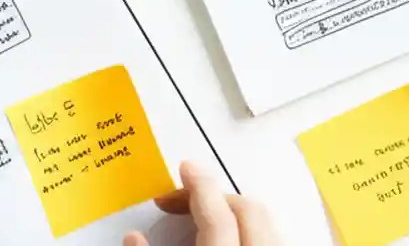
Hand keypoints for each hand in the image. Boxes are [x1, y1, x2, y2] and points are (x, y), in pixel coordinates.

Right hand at [123, 161, 281, 245]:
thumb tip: (132, 237)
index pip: (217, 215)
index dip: (200, 187)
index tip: (186, 169)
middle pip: (248, 212)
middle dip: (217, 196)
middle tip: (185, 200)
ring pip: (268, 224)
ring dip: (238, 212)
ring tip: (209, 218)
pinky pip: (276, 238)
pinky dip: (255, 230)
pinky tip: (235, 238)